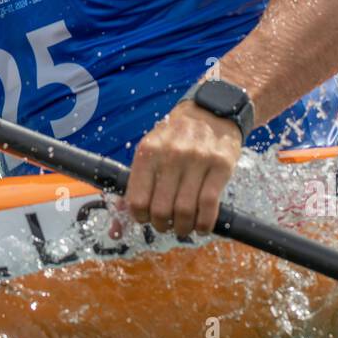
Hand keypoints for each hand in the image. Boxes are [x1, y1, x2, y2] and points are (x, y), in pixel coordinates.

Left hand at [119, 100, 243, 238]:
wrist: (211, 109)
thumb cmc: (177, 136)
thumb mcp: (151, 151)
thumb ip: (135, 186)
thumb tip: (116, 228)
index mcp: (148, 152)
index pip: (137, 200)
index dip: (141, 218)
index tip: (147, 218)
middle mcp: (171, 154)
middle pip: (161, 209)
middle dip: (163, 225)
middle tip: (167, 224)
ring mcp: (197, 159)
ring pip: (185, 211)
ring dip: (183, 228)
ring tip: (185, 226)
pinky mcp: (220, 165)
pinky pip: (209, 205)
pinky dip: (204, 223)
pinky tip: (202, 225)